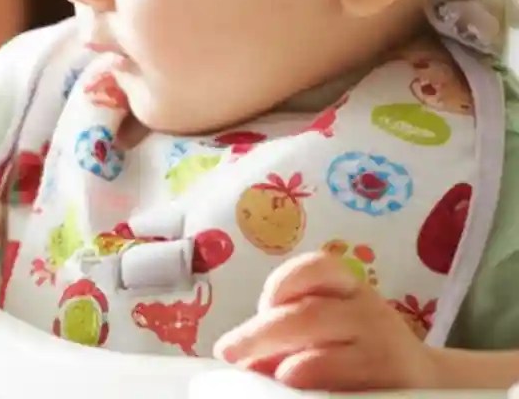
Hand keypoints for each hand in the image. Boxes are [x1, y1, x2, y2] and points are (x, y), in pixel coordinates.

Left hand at [212, 251, 442, 391]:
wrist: (425, 380)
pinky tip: (304, 397)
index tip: (262, 304)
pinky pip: (351, 387)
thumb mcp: (324, 329)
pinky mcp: (395, 386)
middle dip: (262, 334)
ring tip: (273, 378)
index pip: (316, 268)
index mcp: (347, 288)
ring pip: (331, 356)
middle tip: (229, 352)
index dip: (283, 281)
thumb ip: (285, 336)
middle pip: (310, 315)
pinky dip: (321, 389)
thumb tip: (241, 358)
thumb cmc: (357, 349)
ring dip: (293, 368)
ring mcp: (384, 351)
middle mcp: (367, 312)